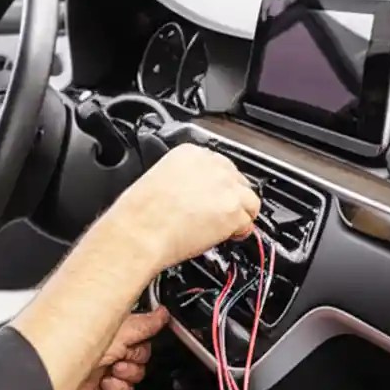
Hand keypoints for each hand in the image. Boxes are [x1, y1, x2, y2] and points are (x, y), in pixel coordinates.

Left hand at [62, 307, 169, 389]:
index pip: (141, 334)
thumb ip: (145, 323)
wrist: (57, 373)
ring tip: (112, 370)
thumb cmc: (76, 343)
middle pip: (141, 357)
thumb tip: (163, 313)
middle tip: (121, 356)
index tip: (139, 340)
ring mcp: (102, 369)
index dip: (144, 339)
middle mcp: (107, 347)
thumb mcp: (120, 328)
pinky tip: (106, 384)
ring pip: (135, 377)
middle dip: (135, 359)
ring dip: (127, 376)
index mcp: (111, 328)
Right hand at [101, 144, 260, 271]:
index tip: (214, 196)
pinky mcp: (233, 211)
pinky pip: (248, 223)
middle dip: (232, 198)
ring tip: (227, 228)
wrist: (139, 232)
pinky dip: (240, 232)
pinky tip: (226, 236)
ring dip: (241, 214)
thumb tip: (195, 194)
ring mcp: (225, 188)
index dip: (218, 186)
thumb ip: (184, 179)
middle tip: (220, 215)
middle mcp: (212, 165)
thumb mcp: (158, 178)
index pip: (220, 165)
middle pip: (238, 181)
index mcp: (191, 153)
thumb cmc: (139, 213)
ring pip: (250, 201)